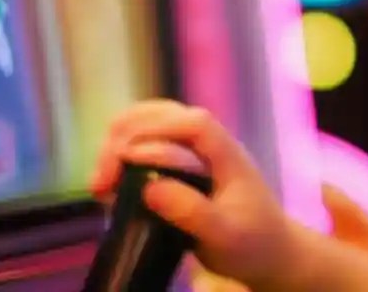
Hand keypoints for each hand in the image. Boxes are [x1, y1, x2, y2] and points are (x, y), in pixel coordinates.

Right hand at [92, 100, 299, 289]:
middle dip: (126, 136)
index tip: (125, 160)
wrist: (267, 252)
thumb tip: (151, 187)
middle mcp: (208, 146)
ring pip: (149, 126)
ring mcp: (192, 153)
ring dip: (118, 145)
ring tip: (100, 186)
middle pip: (163, 114)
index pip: (193, 123)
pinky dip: (121, 160)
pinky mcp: (177, 167)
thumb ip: (192, 212)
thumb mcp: (225, 235)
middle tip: (102, 181)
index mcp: (227, 154)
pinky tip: (109, 190)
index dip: (156, 132)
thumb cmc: (252, 243)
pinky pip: (144, 148)